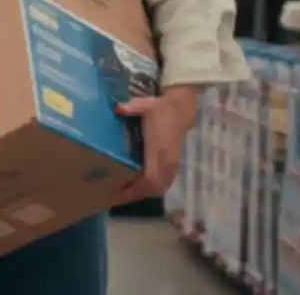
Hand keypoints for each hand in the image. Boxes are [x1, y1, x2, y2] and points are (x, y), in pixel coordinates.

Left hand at [115, 86, 198, 203]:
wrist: (181, 108)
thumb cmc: (161, 109)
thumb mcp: (145, 105)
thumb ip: (131, 107)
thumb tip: (117, 108)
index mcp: (158, 149)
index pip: (150, 178)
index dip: (136, 189)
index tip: (120, 192)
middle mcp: (167, 160)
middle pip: (155, 188)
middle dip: (138, 194)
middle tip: (119, 195)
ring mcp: (172, 163)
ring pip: (162, 187)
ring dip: (146, 192)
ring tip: (128, 192)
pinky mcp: (175, 163)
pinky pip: (165, 182)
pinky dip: (153, 187)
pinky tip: (141, 185)